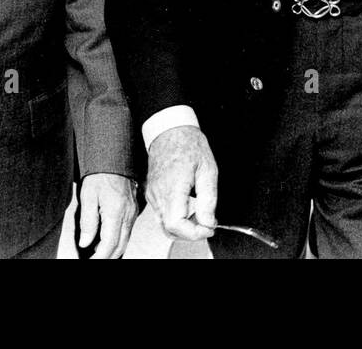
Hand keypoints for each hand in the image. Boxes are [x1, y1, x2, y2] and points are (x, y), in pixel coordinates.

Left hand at [77, 172, 136, 258]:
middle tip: (93, 261)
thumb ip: (88, 221)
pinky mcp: (133, 211)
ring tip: (97, 255)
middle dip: (107, 258)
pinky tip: (106, 242)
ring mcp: (132, 213)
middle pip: (120, 246)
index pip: (109, 244)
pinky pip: (127, 232)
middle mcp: (128, 215)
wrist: (114, 161)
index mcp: (116, 212)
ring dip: (113, 251)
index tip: (90, 262)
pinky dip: (117, 241)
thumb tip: (85, 242)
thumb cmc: (99, 176)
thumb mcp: (88, 196)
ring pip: (125, 241)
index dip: (99, 257)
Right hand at [146, 125, 217, 241]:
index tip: (209, 227)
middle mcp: (158, 194)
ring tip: (200, 214)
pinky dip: (176, 217)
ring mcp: (153, 195)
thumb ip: (208, 199)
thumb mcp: (208, 169)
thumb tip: (208, 222)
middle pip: (170, 229)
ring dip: (184, 226)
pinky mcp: (152, 193)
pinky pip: (162, 214)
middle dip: (191, 232)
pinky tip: (189, 207)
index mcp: (172, 188)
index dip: (194, 233)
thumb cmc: (188, 144)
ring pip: (165, 224)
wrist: (170, 130)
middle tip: (207, 222)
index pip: (176, 225)